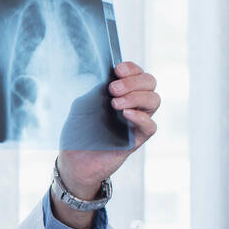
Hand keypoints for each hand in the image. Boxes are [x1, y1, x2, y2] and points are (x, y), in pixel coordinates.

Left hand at [56, 61, 160, 197]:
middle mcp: (133, 103)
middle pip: (150, 83)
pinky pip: (150, 126)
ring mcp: (137, 121)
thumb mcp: (83, 104)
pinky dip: (141, 117)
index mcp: (122, 91)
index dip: (131, 68)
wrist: (74, 160)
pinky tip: (126, 114)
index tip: (117, 69)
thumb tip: (107, 76)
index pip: (137, 72)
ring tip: (115, 103)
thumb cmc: (79, 131)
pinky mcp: (137, 139)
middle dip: (133, 81)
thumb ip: (96, 89)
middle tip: (113, 89)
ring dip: (136, 97)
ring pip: (154, 100)